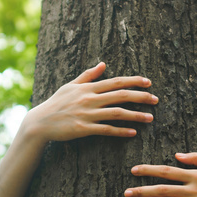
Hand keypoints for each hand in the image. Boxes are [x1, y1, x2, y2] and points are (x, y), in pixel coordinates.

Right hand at [24, 62, 157, 143]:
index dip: (134, 81)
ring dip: (136, 115)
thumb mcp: (70, 86)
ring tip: (150, 118)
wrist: (40, 122)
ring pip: (117, 113)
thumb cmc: (56, 103)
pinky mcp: (84, 129)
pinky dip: (120, 131)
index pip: (115, 82)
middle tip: (156, 100)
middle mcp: (89, 99)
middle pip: (121, 95)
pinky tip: (132, 133)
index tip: (148, 82)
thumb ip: (88, 75)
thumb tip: (103, 64)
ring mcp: (87, 114)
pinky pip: (106, 130)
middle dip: (141, 97)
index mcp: (88, 88)